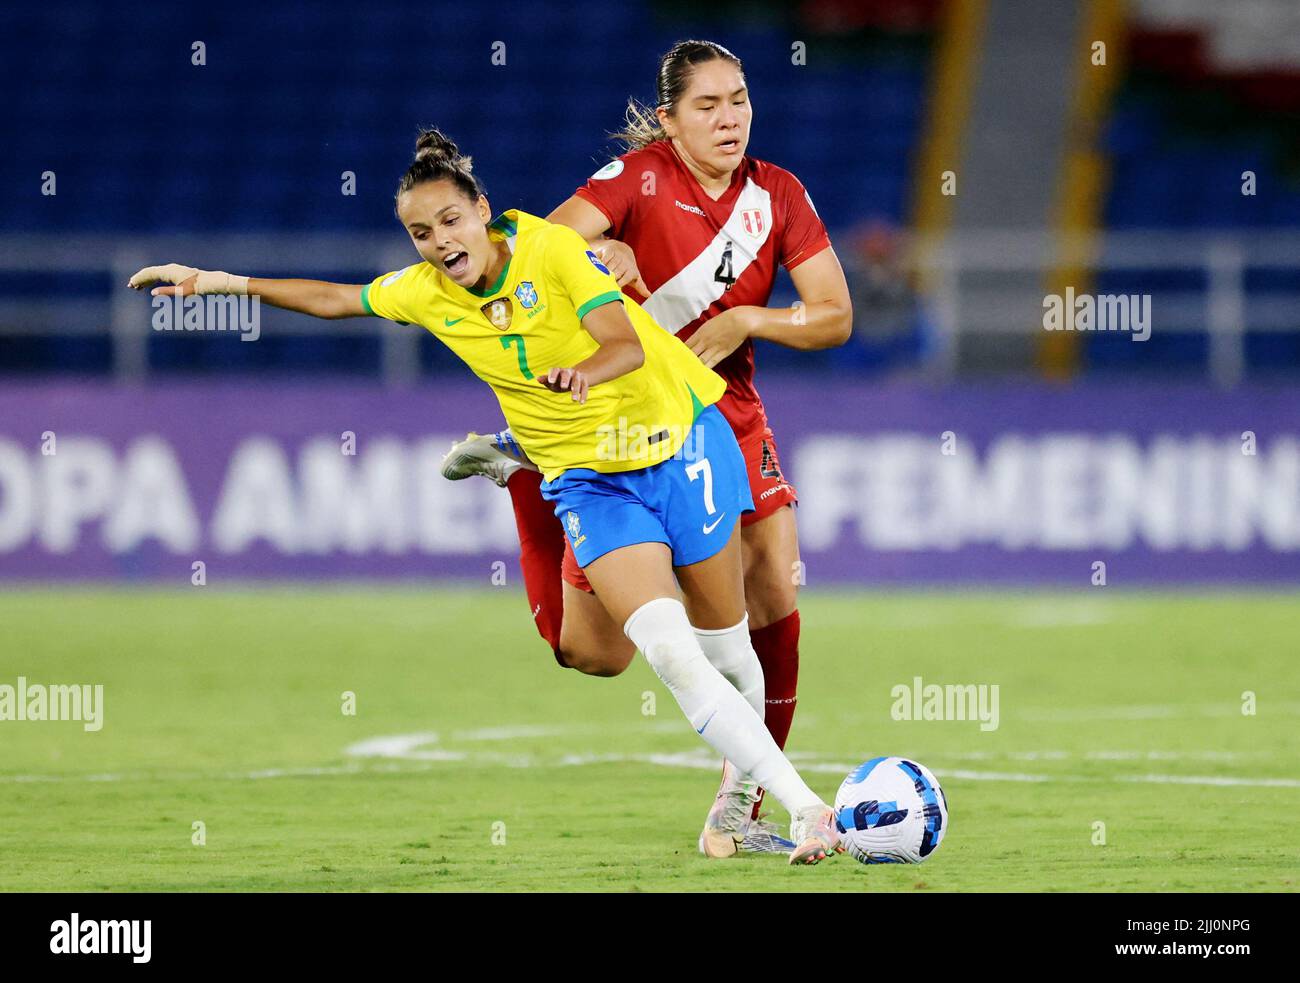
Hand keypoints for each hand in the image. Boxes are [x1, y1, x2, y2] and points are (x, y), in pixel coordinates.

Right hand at [127, 264, 247, 295]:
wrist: (212, 282)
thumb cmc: (198, 288)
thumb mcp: (182, 292)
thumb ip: (167, 292)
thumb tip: (153, 293)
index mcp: (170, 271)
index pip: (149, 273)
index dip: (139, 278)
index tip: (131, 284)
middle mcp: (170, 268)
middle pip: (150, 272)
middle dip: (140, 278)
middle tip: (130, 286)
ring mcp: (174, 270)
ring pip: (155, 273)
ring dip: (146, 279)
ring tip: (137, 287)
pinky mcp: (177, 273)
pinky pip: (161, 275)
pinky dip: (154, 279)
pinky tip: (150, 285)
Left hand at [539, 366, 589, 402]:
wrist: (576, 376)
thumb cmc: (559, 380)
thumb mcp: (553, 381)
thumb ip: (546, 380)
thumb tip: (537, 379)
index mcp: (559, 371)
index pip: (555, 370)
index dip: (553, 375)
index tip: (550, 381)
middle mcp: (569, 371)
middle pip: (566, 374)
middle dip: (565, 380)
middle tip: (563, 387)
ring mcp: (577, 376)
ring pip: (577, 382)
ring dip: (576, 391)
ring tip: (574, 400)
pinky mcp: (584, 381)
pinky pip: (585, 388)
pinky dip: (583, 395)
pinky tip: (581, 403)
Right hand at [593, 240, 648, 298]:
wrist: (621, 249)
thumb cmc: (627, 268)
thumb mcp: (634, 277)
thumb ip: (640, 286)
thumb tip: (648, 295)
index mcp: (632, 270)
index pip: (626, 278)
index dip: (620, 283)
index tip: (614, 288)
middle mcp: (626, 262)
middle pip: (617, 272)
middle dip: (611, 278)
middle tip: (604, 284)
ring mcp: (618, 255)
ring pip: (611, 265)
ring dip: (604, 271)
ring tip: (598, 277)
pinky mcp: (610, 250)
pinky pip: (605, 258)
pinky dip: (600, 263)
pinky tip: (596, 268)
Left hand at [686, 306, 759, 367]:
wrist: (740, 321)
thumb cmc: (724, 320)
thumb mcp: (708, 325)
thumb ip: (699, 334)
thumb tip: (692, 342)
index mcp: (700, 333)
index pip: (685, 346)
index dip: (679, 353)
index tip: (675, 359)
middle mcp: (704, 342)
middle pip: (690, 354)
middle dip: (684, 362)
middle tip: (679, 369)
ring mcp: (713, 348)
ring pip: (699, 361)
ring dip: (694, 367)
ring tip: (688, 374)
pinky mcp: (722, 354)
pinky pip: (712, 363)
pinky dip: (706, 369)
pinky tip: (701, 374)